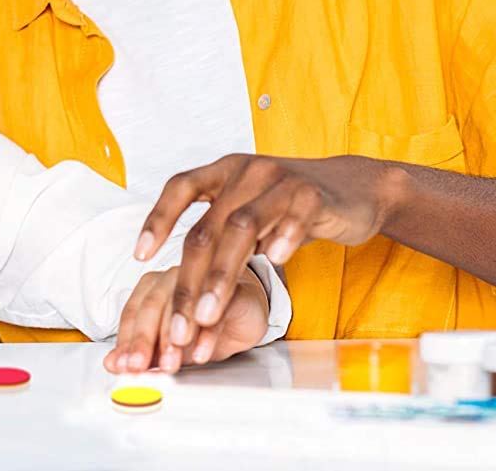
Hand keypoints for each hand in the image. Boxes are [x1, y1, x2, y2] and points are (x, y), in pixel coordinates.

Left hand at [103, 265, 270, 373]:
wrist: (244, 311)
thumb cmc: (202, 325)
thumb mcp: (170, 344)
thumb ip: (142, 351)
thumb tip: (112, 364)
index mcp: (153, 287)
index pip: (133, 311)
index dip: (126, 340)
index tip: (122, 366)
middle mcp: (173, 278)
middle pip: (153, 305)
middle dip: (144, 339)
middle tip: (139, 366)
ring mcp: (202, 281)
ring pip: (182, 305)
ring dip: (172, 337)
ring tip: (168, 363)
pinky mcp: (232, 290)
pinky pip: (216, 310)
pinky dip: (206, 336)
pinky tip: (200, 355)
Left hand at [134, 154, 401, 349]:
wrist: (355, 189)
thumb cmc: (291, 209)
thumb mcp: (248, 216)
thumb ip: (219, 242)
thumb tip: (183, 294)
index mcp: (223, 172)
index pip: (180, 187)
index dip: (157, 219)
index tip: (140, 256)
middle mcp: (246, 171)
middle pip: (207, 227)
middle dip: (189, 281)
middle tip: (180, 324)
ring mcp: (280, 179)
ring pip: (242, 227)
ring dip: (222, 275)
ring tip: (210, 314)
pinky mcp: (314, 193)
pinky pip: (294, 215)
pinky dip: (283, 238)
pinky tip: (276, 263)